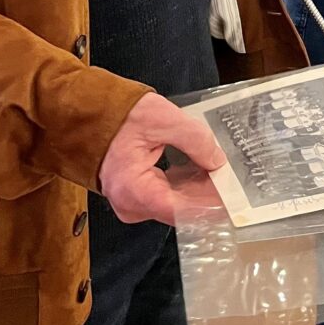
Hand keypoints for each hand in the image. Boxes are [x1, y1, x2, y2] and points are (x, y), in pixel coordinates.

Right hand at [99, 93, 224, 224]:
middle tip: (234, 184)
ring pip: (175, 205)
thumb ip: (195, 140)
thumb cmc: (118, 115)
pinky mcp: (136, 196)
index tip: (231, 200)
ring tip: (222, 175)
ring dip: (199, 192)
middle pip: (179, 210)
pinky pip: (167, 197)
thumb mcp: (163, 119)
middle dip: (208, 197)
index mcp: (132, 189)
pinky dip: (186, 187)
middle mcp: (130, 205)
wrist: (89, 113)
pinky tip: (205, 174)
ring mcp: (132, 203)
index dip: (208, 206)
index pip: (178, 210)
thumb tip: (217, 161)